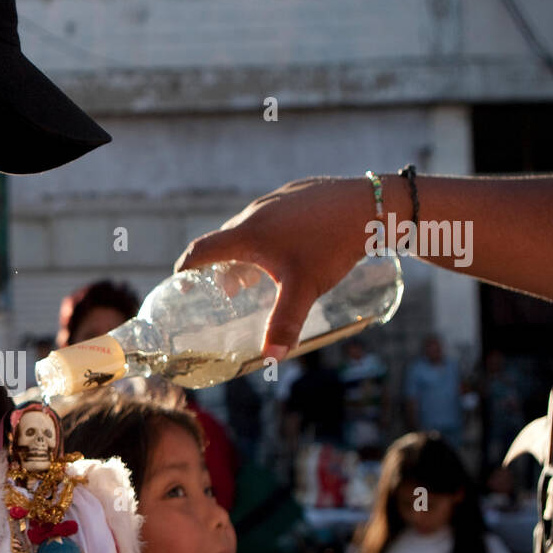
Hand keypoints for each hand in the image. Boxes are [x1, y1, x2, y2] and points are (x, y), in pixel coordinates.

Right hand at [175, 178, 369, 358]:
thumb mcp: (305, 288)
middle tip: (228, 291)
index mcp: (246, 234)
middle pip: (225, 240)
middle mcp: (255, 213)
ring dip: (246, 252)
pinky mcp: (298, 194)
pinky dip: (269, 237)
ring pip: (250, 228)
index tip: (181, 282)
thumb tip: (272, 358)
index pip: (200, 250)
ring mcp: (277, 200)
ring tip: (259, 275)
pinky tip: (291, 249)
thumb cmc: (332, 245)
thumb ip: (285, 322)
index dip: (186, 267)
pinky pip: (273, 217)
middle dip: (221, 267)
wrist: (371, 204)